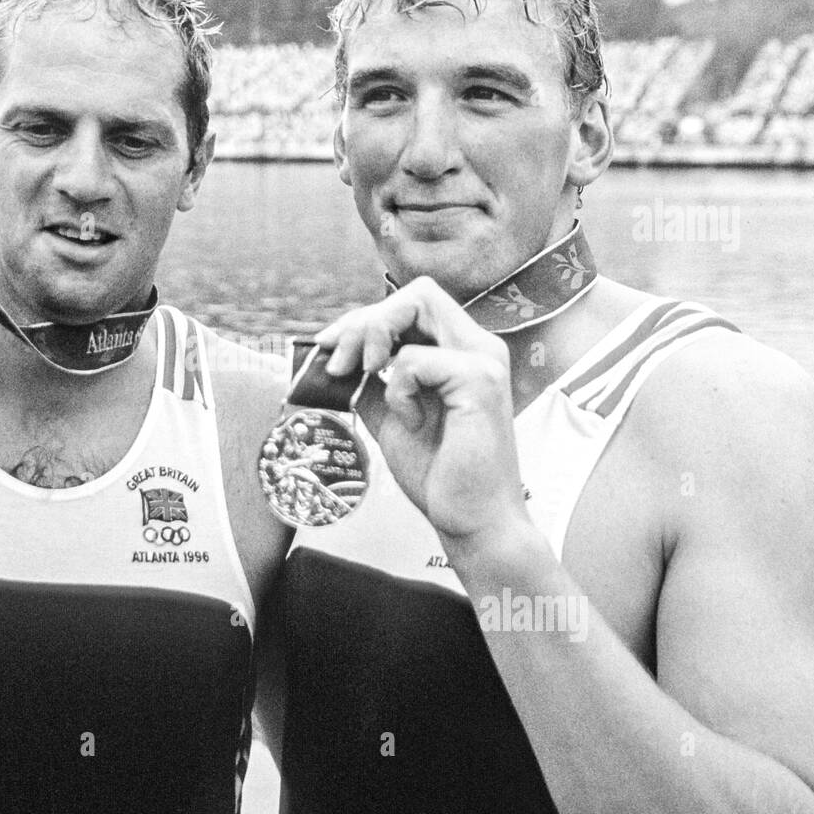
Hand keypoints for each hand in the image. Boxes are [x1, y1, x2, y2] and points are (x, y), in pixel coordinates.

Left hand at [315, 277, 529, 546]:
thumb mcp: (392, 416)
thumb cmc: (440, 474)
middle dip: (366, 319)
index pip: (414, 302)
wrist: (473, 522)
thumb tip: (329, 355)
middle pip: (418, 292)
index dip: (368, 316)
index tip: (331, 346)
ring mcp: (484, 360)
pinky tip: (412, 421)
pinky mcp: (480, 381)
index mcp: (463, 352)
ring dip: (374, 337)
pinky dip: (397, 389)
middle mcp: (479, 347)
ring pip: (418, 305)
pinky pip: (414, 359)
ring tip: (364, 378)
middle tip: (338, 362)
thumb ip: (371, 382)